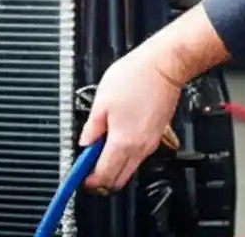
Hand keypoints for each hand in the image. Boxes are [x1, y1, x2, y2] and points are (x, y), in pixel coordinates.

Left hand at [78, 8, 226, 191]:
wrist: (164, 65)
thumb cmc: (136, 77)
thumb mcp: (101, 101)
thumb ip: (91, 128)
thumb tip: (85, 142)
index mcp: (123, 142)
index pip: (103, 176)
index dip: (88, 180)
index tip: (79, 175)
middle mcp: (140, 148)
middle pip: (119, 179)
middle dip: (102, 178)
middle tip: (88, 165)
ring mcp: (151, 142)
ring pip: (130, 167)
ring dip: (114, 164)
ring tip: (102, 144)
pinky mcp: (158, 133)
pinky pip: (139, 154)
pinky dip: (126, 153)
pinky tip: (119, 135)